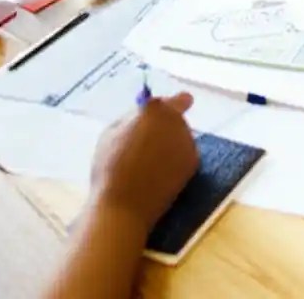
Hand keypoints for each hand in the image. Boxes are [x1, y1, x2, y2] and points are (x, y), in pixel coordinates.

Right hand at [90, 92, 198, 232]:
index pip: (176, 99)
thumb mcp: (111, 132)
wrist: (125, 205)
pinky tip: (158, 174)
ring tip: (147, 164)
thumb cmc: (110, 166)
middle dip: (164, 127)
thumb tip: (144, 114)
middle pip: (176, 119)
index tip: (170, 109)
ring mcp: (188, 144)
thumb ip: (133, 118)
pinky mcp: (193, 164)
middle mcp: (177, 123)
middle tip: (145, 145)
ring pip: (180, 137)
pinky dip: (175, 161)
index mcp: (154, 110)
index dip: (173, 103)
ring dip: (170, 144)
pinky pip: (184, 155)